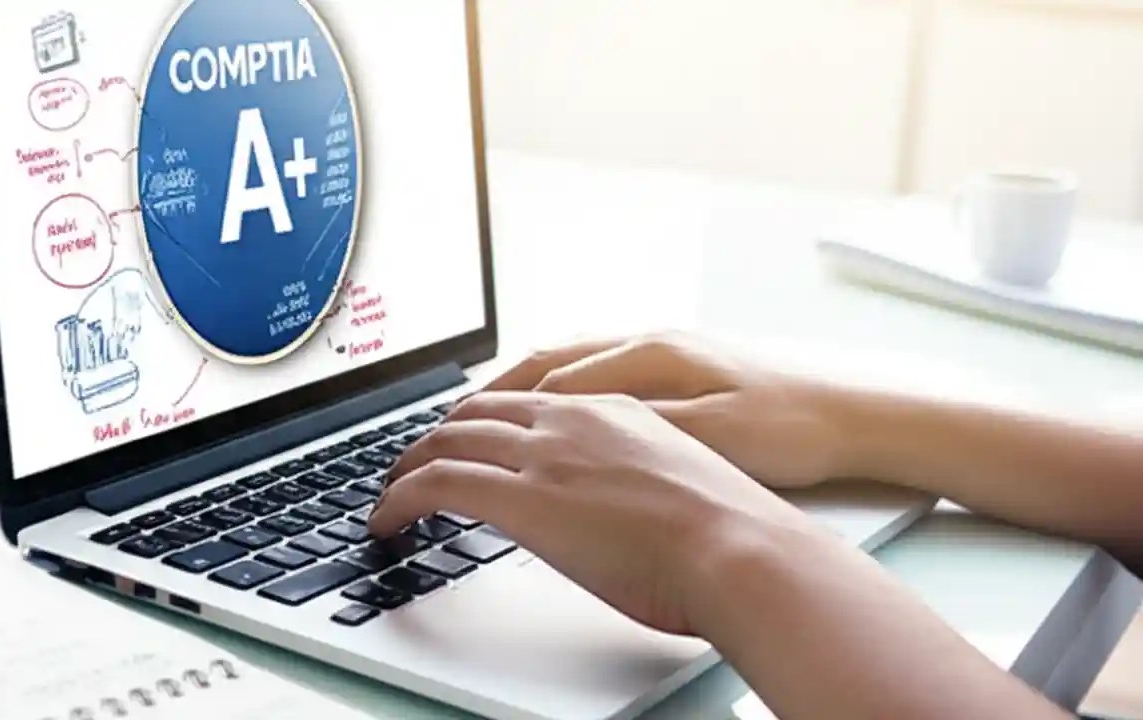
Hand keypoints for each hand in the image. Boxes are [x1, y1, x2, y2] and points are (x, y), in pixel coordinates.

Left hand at [368, 391, 824, 637]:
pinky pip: (436, 484)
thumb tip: (619, 507)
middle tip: (415, 463)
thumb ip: (636, 479)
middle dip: (435, 436)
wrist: (738, 547)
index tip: (465, 440)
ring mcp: (544, 454)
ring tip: (390, 492)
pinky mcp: (521, 496)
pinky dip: (399, 498)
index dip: (482, 421)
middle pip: (475, 412)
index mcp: (611, 410)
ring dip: (408, 465)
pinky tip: (387, 520)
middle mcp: (570, 420)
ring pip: (446, 441)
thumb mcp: (678, 482)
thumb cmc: (727, 532)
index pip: (524, 402)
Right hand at [483, 333, 852, 488]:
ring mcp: (660, 352)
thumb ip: (632, 428)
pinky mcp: (676, 367)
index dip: (494, 416)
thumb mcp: (709, 435)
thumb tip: (563, 428)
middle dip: (490, 395)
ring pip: (566, 364)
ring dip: (519, 389)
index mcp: (650, 357)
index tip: (453, 444)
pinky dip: (555, 391)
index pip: (547, 382)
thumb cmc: (789, 428)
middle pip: (545, 364)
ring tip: (479, 418)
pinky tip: (549, 414)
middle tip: (445, 430)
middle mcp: (648, 344)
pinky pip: (593, 373)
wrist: (853, 416)